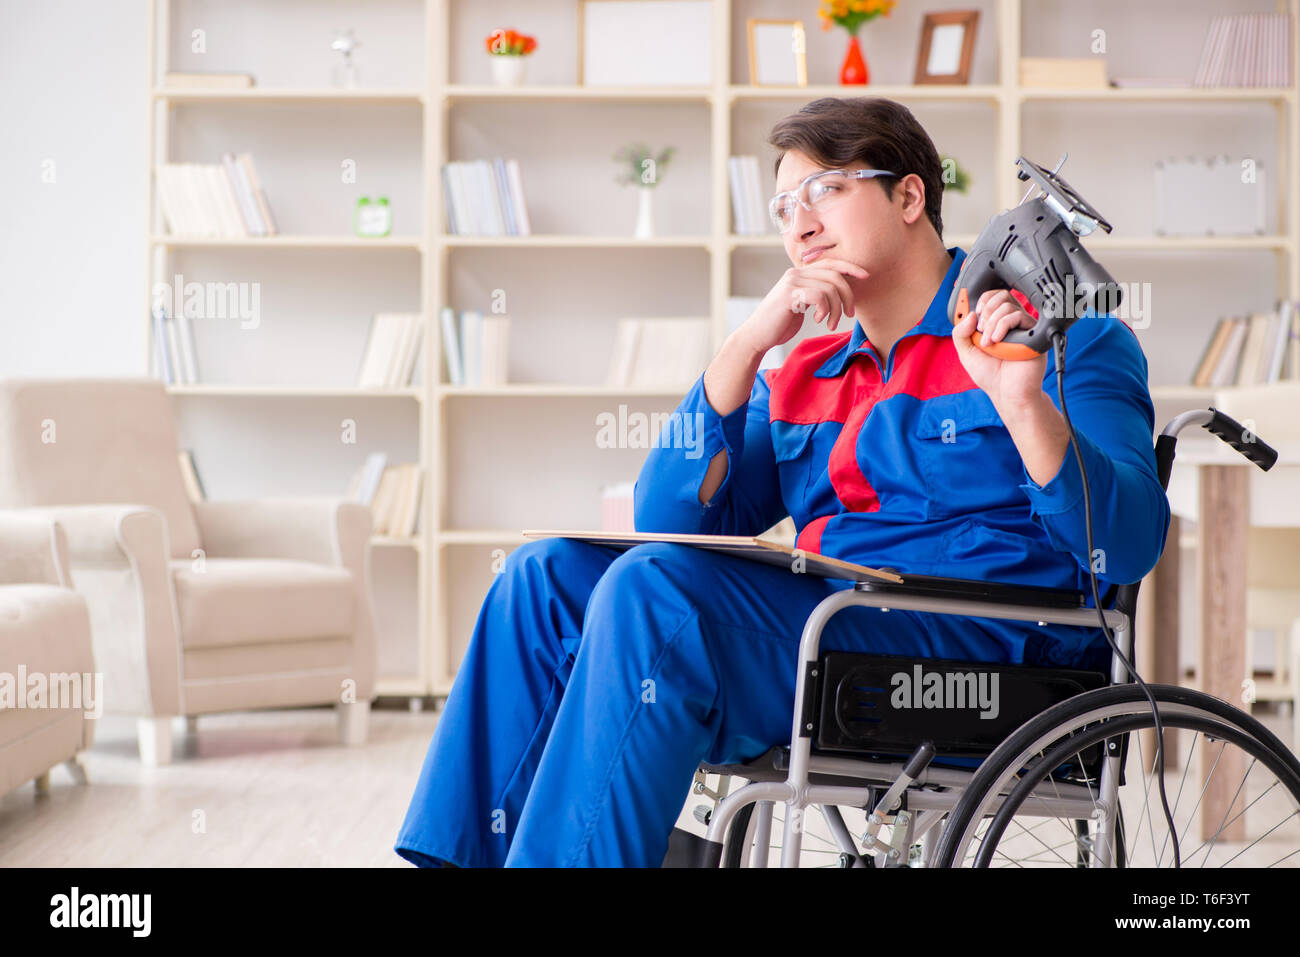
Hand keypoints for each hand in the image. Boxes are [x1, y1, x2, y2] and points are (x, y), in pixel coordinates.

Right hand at [738, 257, 869, 356]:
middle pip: (834, 275)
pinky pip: (819, 296)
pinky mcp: (789, 294)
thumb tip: (837, 292)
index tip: (865, 276)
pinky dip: (825, 310)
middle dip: (847, 295)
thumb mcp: (800, 304)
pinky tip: (818, 320)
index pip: (830, 263)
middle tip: (848, 314)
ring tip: (830, 323)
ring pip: (829, 288)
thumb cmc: (779, 324)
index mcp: (799, 274)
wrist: (757, 336)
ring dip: (836, 309)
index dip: (850, 267)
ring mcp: (792, 282)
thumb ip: (814, 294)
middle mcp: (795, 273)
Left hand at [951, 289, 1047, 412]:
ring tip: (988, 343)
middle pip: (1001, 296)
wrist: (1007, 392)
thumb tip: (970, 313)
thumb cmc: (990, 375)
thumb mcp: (966, 352)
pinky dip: (1002, 326)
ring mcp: (1022, 327)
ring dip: (992, 323)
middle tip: (980, 330)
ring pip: (1007, 305)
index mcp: (995, 324)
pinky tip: (997, 341)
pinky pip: (1017, 316)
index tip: (974, 314)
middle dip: (986, 310)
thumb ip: (960, 333)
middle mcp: (1010, 323)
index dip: (982, 301)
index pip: (992, 299)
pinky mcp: (1032, 332)